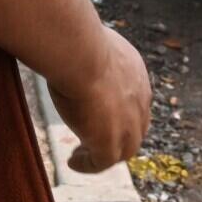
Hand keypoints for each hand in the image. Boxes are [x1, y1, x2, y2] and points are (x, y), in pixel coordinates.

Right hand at [52, 26, 151, 173]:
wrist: (81, 54)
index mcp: (135, 73)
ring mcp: (128, 125)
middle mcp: (139, 101)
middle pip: (134, 128)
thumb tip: (61, 36)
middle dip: (117, 136)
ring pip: (123, 150)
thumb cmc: (76, 40)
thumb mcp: (86, 38)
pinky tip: (73, 162)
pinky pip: (101, 163)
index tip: (99, 112)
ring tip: (81, 155)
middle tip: (94, 139)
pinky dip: (88, 164)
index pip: (133, 99)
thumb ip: (82, 46)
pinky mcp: (110, 143)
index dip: (119, 109)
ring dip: (104, 154)